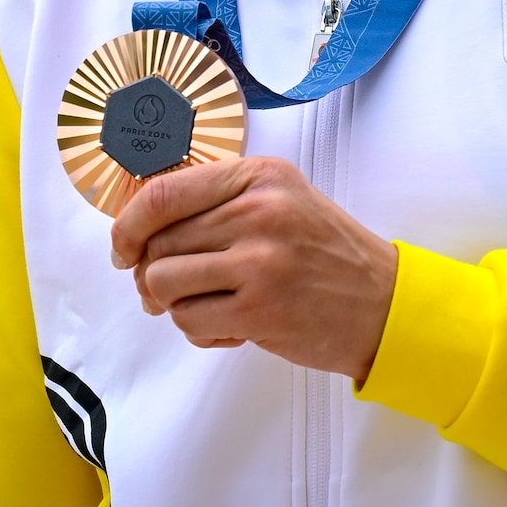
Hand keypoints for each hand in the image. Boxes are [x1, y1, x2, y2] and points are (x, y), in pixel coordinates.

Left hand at [110, 156, 399, 383]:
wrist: (382, 305)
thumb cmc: (325, 256)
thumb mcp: (281, 202)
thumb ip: (219, 202)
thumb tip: (138, 228)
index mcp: (260, 176)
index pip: (163, 193)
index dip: (127, 226)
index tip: (124, 249)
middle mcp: (258, 211)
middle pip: (156, 243)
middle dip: (150, 273)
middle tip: (172, 291)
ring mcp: (259, 261)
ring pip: (162, 282)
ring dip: (172, 304)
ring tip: (207, 307)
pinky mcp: (258, 309)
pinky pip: (187, 320)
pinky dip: (197, 330)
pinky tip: (230, 326)